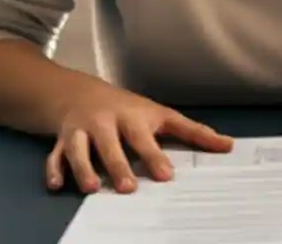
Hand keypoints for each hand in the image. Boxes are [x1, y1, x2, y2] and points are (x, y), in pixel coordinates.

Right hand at [45, 80, 232, 194]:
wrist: (80, 92)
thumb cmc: (127, 109)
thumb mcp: (160, 115)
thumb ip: (192, 132)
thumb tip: (228, 145)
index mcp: (131, 116)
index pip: (143, 137)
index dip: (154, 155)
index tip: (166, 174)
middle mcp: (104, 122)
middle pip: (110, 143)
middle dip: (117, 165)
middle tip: (128, 188)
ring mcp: (81, 131)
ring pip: (78, 149)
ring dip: (83, 168)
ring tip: (91, 189)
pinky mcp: (61, 141)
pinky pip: (54, 155)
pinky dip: (54, 169)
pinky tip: (57, 185)